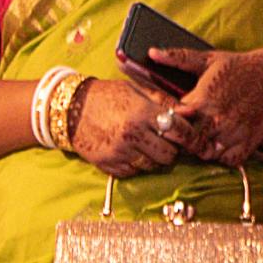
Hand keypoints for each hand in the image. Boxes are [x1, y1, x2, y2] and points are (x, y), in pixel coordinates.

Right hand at [65, 73, 189, 178]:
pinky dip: (137, 164)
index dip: (190, 136)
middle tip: (166, 141)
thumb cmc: (106, 96)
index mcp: (141, 113)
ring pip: (152, 166)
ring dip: (154, 157)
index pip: (178, 130)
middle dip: (172, 149)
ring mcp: (119, 152)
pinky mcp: (109, 165)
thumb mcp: (136, 91)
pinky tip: (131, 150)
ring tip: (146, 144)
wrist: (69, 109)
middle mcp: (132, 135)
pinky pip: (134, 172)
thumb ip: (165, 102)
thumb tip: (192, 111)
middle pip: (169, 154)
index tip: (192, 137)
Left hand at [165, 46, 262, 162]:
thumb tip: (152, 52)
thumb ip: (178, 58)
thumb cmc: (240, 67)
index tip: (168, 118)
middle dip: (181, 139)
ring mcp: (232, 135)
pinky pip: (226, 160)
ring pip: (204, 154)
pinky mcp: (247, 145)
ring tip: (202, 135)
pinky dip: (221, 155)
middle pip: (186, 143)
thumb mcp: (208, 59)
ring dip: (200, 148)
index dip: (167, 122)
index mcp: (202, 100)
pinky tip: (219, 142)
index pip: (172, 122)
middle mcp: (216, 121)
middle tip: (183, 131)